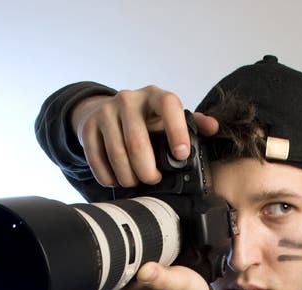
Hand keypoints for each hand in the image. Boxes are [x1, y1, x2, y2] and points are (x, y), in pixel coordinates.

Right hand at [71, 86, 218, 187]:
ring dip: (128, 176)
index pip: (168, 105)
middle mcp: (129, 99)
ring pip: (116, 153)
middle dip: (147, 169)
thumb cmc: (146, 120)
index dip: (177, 131)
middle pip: (137, 140)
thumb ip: (193, 123)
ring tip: (135, 182)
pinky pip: (96, 158)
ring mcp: (106, 112)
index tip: (181, 154)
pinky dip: (107, 176)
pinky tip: (115, 180)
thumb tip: (214, 128)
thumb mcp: (169, 117)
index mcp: (155, 95)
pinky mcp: (88, 127)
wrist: (107, 113)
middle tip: (153, 180)